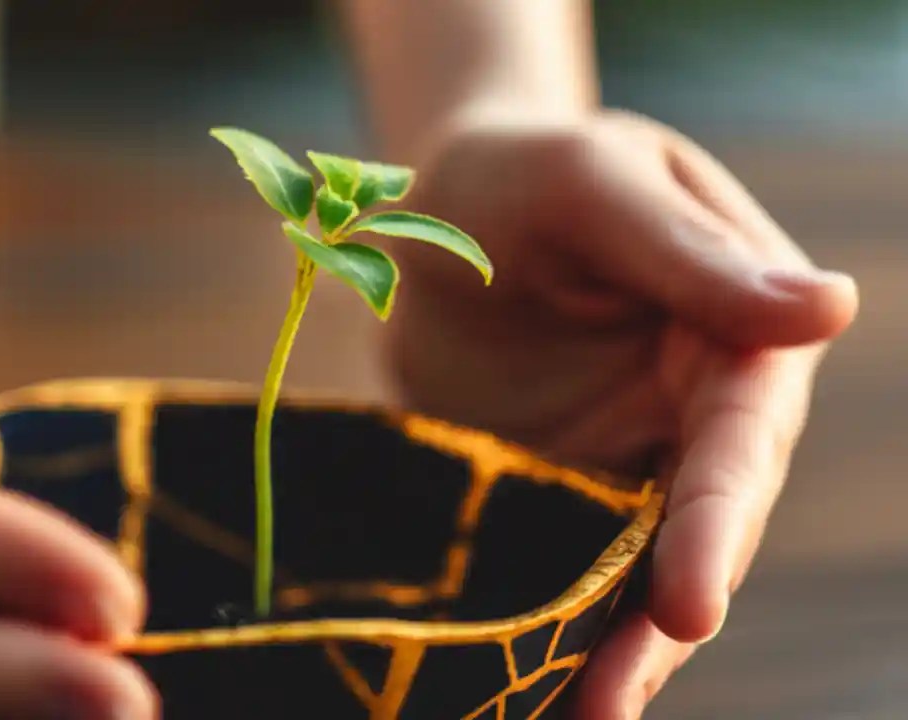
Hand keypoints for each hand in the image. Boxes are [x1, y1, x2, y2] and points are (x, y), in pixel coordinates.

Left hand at [381, 110, 857, 716]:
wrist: (434, 207)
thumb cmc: (523, 172)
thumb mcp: (593, 184)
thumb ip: (689, 251)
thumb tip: (827, 307)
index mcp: (730, 332)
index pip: (739, 438)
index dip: (717, 523)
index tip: (689, 606)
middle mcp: (692, 412)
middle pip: (700, 527)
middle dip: (665, 618)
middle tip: (610, 704)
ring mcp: (622, 459)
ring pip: (636, 567)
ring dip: (612, 649)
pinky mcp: (552, 490)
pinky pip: (561, 566)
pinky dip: (549, 627)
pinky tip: (525, 691)